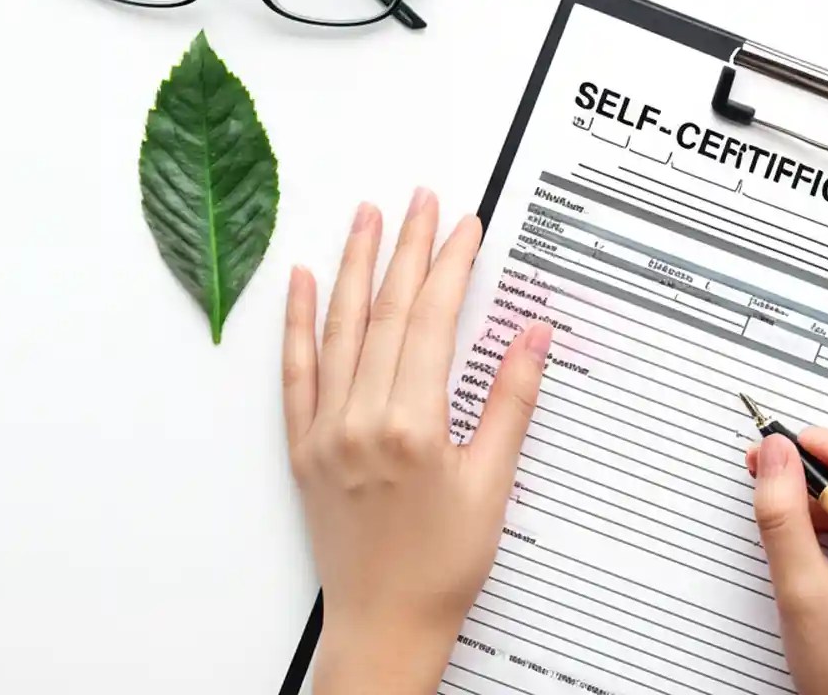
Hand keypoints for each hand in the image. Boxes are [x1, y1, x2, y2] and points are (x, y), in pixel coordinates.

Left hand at [282, 189, 552, 694]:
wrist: (386, 624)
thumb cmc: (441, 567)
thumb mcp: (492, 483)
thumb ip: (511, 401)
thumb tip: (531, 337)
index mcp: (412, 425)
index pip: (431, 319)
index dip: (449, 264)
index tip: (463, 228)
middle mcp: (360, 420)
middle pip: (386, 311)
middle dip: (406, 249)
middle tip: (420, 202)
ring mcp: (325, 431)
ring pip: (339, 329)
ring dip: (355, 267)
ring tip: (366, 219)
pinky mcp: (303, 448)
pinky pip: (296, 371)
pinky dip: (300, 323)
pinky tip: (306, 284)